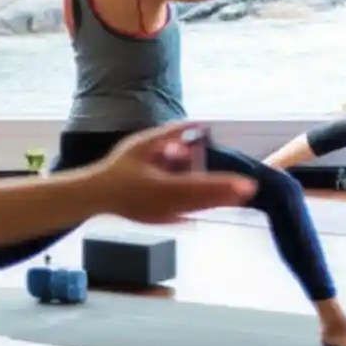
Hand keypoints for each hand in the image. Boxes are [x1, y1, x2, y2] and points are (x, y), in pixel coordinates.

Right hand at [88, 122, 255, 223]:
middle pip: (203, 200)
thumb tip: (197, 125)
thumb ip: (170, 135)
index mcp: (160, 186)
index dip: (223, 184)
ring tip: (238, 196)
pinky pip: (187, 214)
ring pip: (198, 209)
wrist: (97, 195)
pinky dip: (203, 207)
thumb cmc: (118, 168)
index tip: (244, 183)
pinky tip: (216, 204)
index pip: (199, 185)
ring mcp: (164, 215)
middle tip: (249, 190)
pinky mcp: (161, 220)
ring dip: (218, 202)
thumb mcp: (142, 145)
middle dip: (226, 194)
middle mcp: (166, 204)